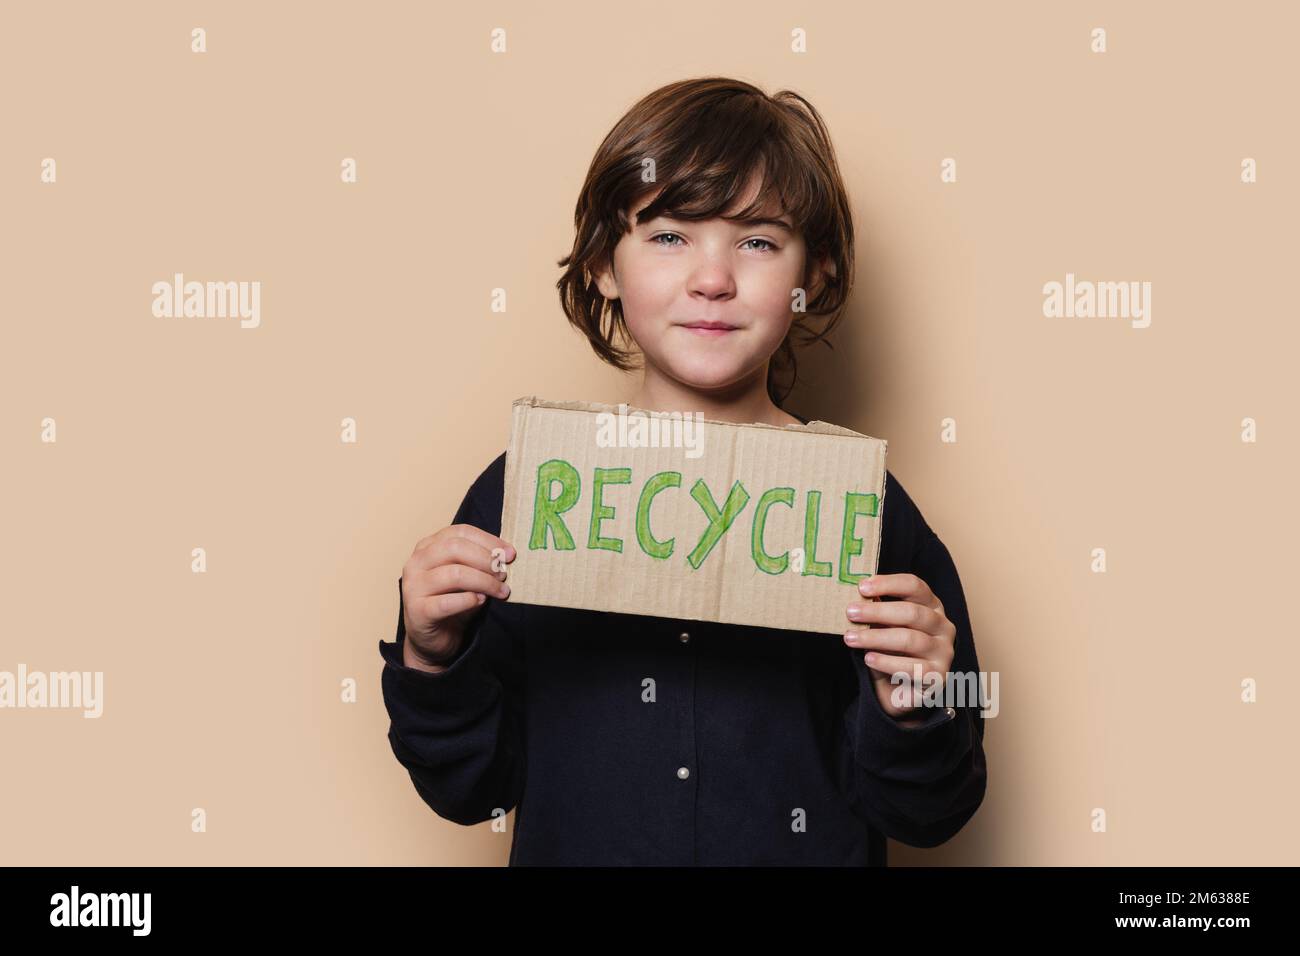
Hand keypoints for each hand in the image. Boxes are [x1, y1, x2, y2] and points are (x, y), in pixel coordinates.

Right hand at [401, 524, 514, 669]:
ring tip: (500, 591)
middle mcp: (416, 562)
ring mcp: (413, 586)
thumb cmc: (451, 602)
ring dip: (484, 582)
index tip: (510, 554)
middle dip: (486, 560)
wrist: (432, 639)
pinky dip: (469, 600)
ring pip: (455, 574)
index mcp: (428, 547)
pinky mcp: (417, 611)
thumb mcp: (467, 576)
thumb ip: (480, 563)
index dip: (488, 541)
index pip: (460, 532)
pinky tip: (481, 601)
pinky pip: (447, 602)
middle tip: (504, 574)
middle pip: (455, 548)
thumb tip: (507, 554)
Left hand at [843, 573, 956, 725]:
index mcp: (932, 607)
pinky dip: (886, 662)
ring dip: (876, 637)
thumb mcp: (882, 626)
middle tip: (851, 613)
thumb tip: (855, 596)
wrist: (898, 690)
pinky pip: (911, 667)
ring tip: (851, 638)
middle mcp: (943, 627)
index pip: (915, 586)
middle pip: (912, 612)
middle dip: (878, 611)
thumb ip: (876, 611)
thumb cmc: (890, 651)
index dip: (888, 584)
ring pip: (910, 639)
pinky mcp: (938, 676)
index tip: (862, 587)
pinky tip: (868, 658)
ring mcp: (944, 652)